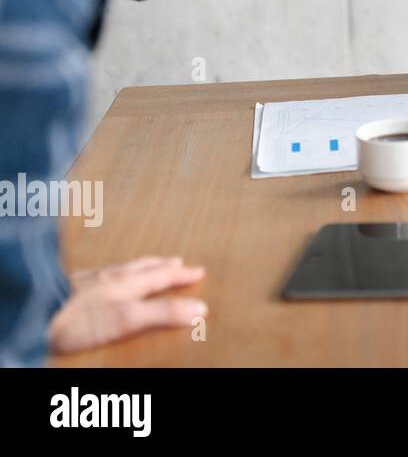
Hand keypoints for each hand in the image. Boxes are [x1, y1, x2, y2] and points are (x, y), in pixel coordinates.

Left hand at [48, 256, 205, 354]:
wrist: (32, 315)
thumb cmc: (81, 319)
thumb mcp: (128, 318)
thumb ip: (162, 313)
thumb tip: (201, 309)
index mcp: (127, 282)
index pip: (161, 277)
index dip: (181, 276)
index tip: (199, 271)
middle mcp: (109, 277)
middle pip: (142, 268)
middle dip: (162, 266)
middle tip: (177, 262)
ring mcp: (86, 280)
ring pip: (119, 269)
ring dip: (138, 266)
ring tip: (146, 264)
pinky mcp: (65, 287)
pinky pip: (95, 275)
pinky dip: (109, 273)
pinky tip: (102, 276)